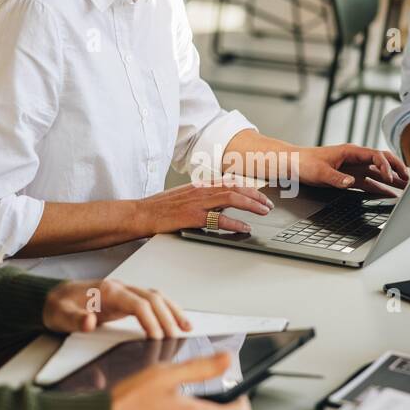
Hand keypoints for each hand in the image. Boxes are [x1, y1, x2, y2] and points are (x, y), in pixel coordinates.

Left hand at [43, 279, 190, 338]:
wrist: (53, 298)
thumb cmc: (58, 307)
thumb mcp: (60, 315)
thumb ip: (75, 319)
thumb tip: (90, 321)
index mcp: (107, 291)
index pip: (138, 303)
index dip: (151, 320)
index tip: (158, 338)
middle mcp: (120, 288)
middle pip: (153, 298)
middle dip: (168, 317)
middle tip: (177, 338)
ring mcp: (125, 293)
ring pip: (157, 297)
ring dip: (173, 311)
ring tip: (186, 327)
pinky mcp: (126, 301)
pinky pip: (152, 303)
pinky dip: (167, 310)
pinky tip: (176, 322)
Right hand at [141, 177, 272, 235]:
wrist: (141, 213)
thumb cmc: (160, 208)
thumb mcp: (183, 197)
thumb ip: (202, 198)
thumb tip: (219, 205)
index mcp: (199, 185)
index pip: (230, 181)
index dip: (248, 186)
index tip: (260, 193)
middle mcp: (201, 190)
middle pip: (236, 187)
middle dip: (256, 195)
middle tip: (268, 204)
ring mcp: (198, 202)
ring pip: (232, 199)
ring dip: (252, 204)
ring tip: (264, 211)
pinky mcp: (193, 216)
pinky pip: (219, 219)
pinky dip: (235, 223)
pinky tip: (245, 227)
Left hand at [294, 144, 408, 193]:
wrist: (293, 165)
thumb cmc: (305, 163)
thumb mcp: (319, 171)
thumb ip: (335, 177)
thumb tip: (350, 182)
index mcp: (351, 151)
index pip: (375, 156)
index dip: (385, 166)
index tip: (390, 178)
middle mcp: (355, 158)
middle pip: (382, 161)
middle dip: (397, 169)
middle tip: (409, 179)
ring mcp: (354, 168)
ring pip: (378, 173)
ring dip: (392, 180)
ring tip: (406, 188)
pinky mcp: (350, 177)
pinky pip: (369, 182)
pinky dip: (380, 188)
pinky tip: (389, 194)